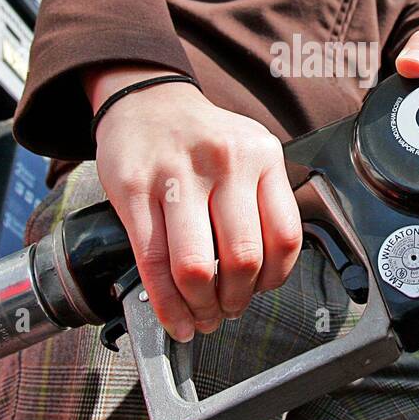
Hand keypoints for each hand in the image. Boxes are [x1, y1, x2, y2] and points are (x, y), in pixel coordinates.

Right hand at [84, 64, 302, 342]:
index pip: (284, 236)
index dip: (274, 280)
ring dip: (201, 307)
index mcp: (261, 156)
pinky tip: (174, 317)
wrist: (146, 101)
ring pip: (196, 267)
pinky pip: (152, 261)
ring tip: (201, 315)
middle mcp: (224, 161)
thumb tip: (262, 278)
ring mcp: (176, 174)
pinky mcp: (134, 189)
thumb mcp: (248, 152)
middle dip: (235, 300)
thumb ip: (262, 202)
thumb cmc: (202, 139)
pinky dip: (166, 303)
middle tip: (227, 310)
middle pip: (241, 257)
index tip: (260, 292)